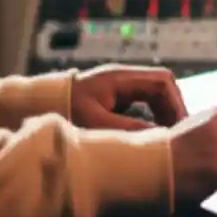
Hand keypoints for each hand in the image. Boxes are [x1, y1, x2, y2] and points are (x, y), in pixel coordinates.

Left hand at [69, 64, 188, 129]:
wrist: (35, 107)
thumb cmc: (63, 110)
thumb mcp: (96, 123)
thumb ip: (129, 129)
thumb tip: (160, 137)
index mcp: (120, 78)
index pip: (163, 82)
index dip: (176, 104)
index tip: (180, 127)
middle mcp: (123, 79)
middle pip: (162, 88)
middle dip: (173, 111)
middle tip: (177, 136)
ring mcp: (119, 88)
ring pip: (154, 97)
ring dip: (163, 116)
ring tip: (167, 139)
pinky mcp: (115, 100)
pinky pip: (143, 106)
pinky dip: (151, 119)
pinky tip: (151, 137)